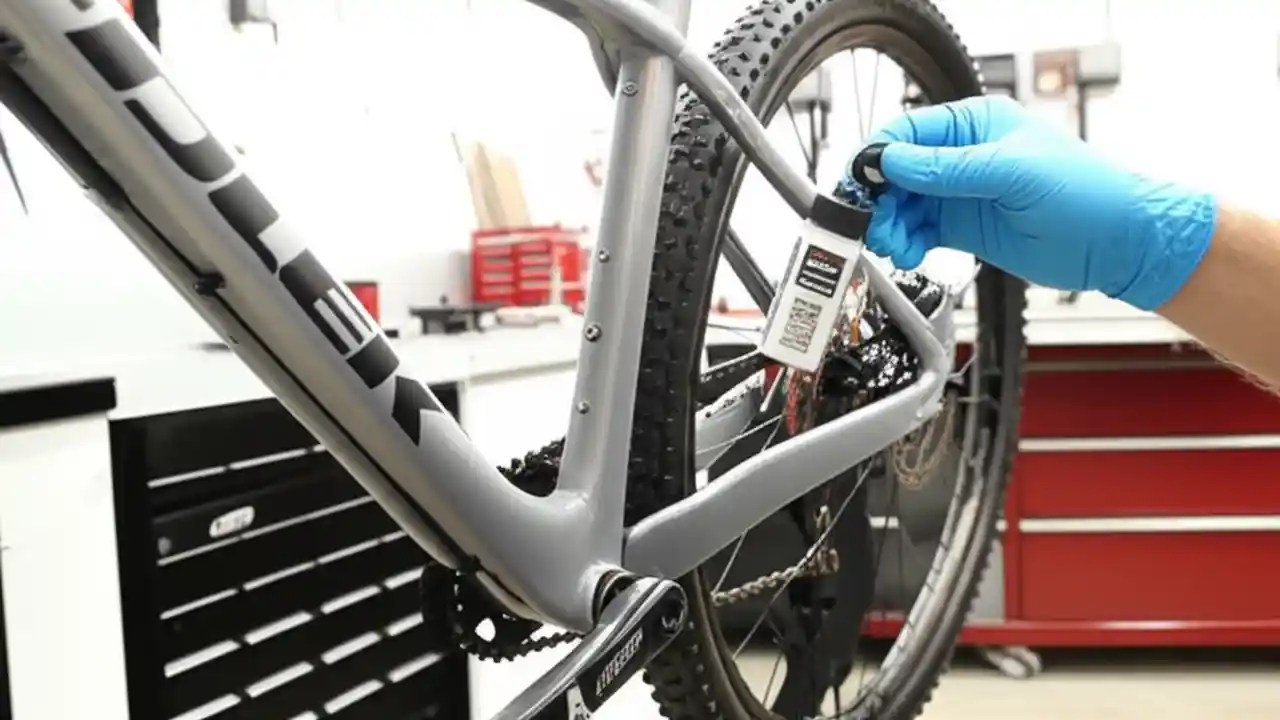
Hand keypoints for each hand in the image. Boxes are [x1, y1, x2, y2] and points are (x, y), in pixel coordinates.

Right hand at [857, 96, 1216, 309]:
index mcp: (974, 124)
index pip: (906, 131)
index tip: (861, 186)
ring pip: (903, 205)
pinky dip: (906, 242)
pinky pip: (919, 231)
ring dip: (890, 225)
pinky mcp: (964, 227)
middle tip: (875, 226)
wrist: (1120, 243)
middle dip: (879, 199)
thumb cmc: (1085, 193)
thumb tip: (893, 161)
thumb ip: (947, 169)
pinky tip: (908, 253)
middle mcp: (962, 155)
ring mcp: (961, 193)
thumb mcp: (1011, 173)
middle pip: (897, 172)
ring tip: (895, 245)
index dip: (877, 157)